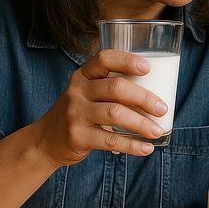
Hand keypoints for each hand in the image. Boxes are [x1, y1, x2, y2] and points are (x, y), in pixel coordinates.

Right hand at [30, 49, 167, 166]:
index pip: (104, 59)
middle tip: (162, 108)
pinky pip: (110, 140)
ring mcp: (75, 113)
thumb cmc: (80, 113)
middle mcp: (78, 91)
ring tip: (157, 131)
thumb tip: (158, 92)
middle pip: (115, 88)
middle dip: (143, 98)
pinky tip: (146, 148)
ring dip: (141, 123)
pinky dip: (132, 145)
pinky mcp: (77, 136)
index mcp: (83, 75)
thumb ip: (112, 88)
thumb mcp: (88, 93)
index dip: (126, 61)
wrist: (46, 140)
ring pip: (114, 114)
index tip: (148, 68)